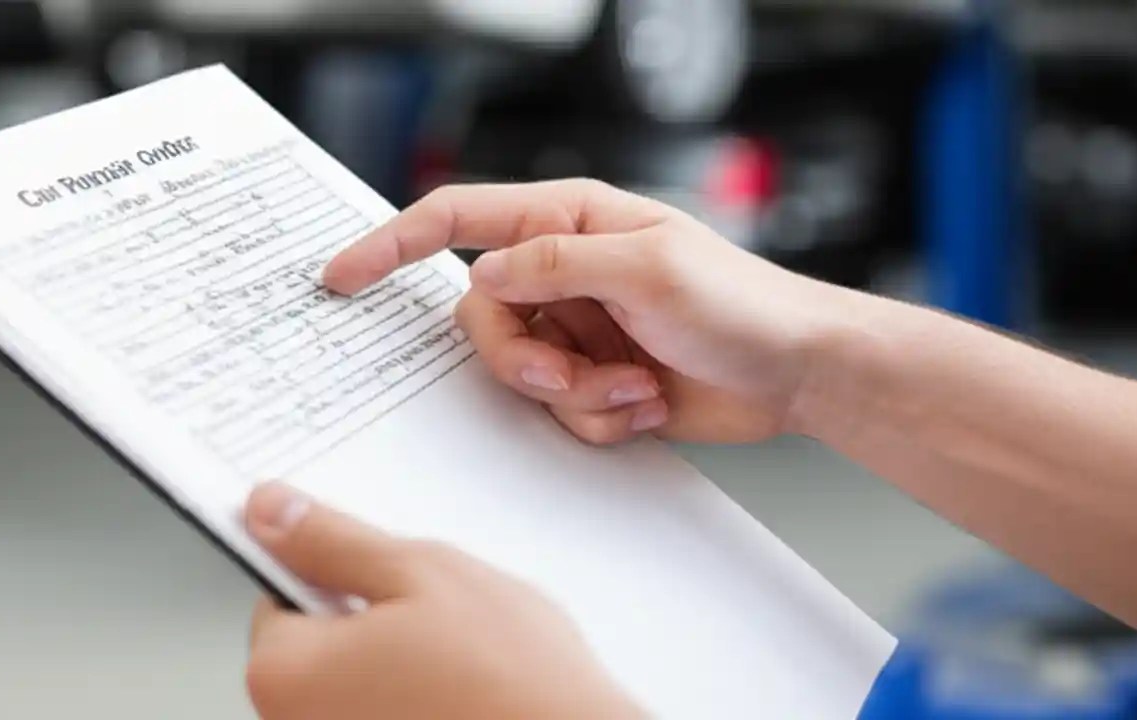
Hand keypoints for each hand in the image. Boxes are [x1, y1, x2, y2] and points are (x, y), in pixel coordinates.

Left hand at [243, 483, 642, 719]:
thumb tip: (269, 511)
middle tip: (436, 614)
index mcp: (285, 674)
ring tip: (465, 658)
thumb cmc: (509, 679)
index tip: (381, 570)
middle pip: (315, 647)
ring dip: (397, 663)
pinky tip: (467, 694)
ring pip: (358, 683)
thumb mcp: (419, 571)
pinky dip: (418, 700)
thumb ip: (333, 540)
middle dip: (369, 620)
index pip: (278, 597)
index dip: (336, 572)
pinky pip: (388, 712)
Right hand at [325, 179, 842, 444]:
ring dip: (576, 393)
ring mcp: (574, 332)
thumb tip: (486, 272)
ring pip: (517, 374)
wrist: (792, 372)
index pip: (458, 221)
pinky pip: (556, 412)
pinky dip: (600, 416)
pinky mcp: (591, 382)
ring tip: (636, 386)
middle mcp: (562, 275)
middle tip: (576, 372)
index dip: (393, 243)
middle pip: (482, 319)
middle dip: (525, 359)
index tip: (344, 273)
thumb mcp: (648, 268)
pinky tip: (647, 401)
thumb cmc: (742, 301)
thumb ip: (556, 263)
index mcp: (569, 223)